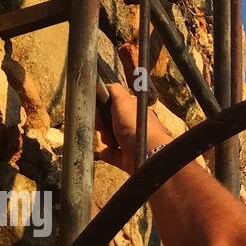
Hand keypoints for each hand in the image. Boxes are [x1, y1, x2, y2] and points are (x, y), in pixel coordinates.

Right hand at [94, 44, 173, 173]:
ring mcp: (132, 144)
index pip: (116, 107)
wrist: (146, 153)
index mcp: (136, 113)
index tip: (100, 110)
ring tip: (110, 140)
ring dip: (105, 139)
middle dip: (104, 124)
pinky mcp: (127, 159)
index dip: (105, 108)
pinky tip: (107, 151)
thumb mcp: (123, 101)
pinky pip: (112, 155)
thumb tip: (107, 86)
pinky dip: (108, 154)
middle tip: (103, 127)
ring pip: (111, 138)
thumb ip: (115, 91)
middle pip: (111, 123)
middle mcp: (135, 128)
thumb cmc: (135, 126)